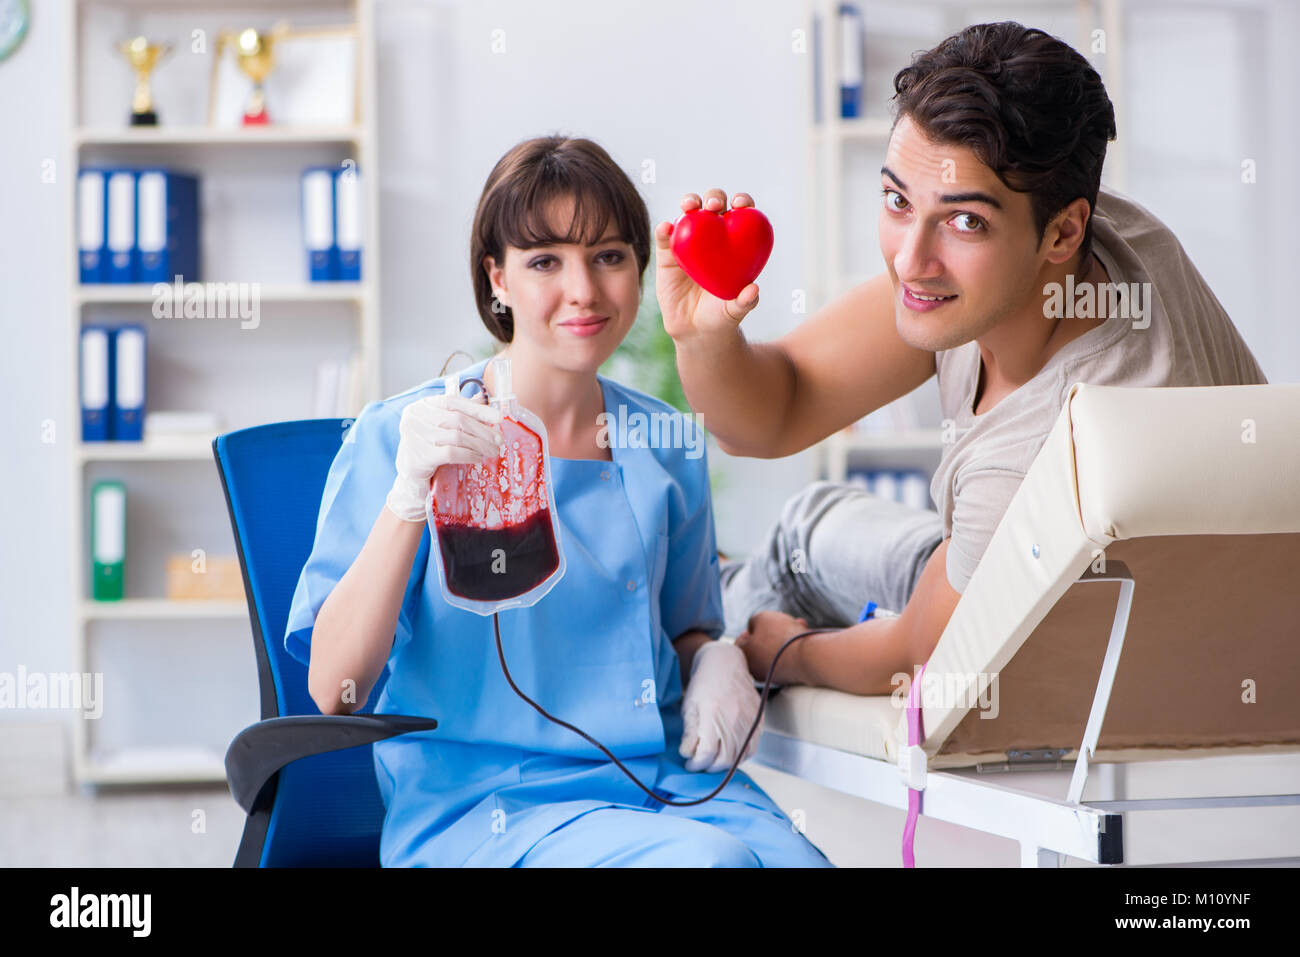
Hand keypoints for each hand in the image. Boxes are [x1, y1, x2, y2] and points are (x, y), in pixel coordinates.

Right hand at [385, 393, 504, 522]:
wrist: (410, 472)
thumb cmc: (428, 445)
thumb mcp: (441, 425)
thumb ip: (459, 411)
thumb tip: (483, 400)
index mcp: (422, 405)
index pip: (453, 402)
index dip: (478, 409)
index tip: (499, 418)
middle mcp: (414, 418)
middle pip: (457, 420)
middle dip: (482, 430)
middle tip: (499, 440)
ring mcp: (414, 437)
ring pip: (456, 437)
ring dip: (479, 444)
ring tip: (492, 451)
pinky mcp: (419, 457)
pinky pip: (451, 453)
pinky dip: (468, 455)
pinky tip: (478, 458)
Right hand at [655, 188, 761, 342]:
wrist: (694, 329)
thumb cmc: (720, 315)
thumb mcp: (735, 310)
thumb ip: (745, 302)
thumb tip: (753, 289)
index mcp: (734, 242)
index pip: (741, 214)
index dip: (742, 202)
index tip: (741, 205)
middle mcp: (711, 236)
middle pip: (713, 206)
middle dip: (714, 197)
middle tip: (713, 206)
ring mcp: (688, 242)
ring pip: (688, 213)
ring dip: (689, 202)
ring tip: (689, 206)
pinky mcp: (667, 253)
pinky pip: (664, 237)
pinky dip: (664, 229)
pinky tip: (666, 228)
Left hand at [679, 640, 762, 772]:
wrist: (726, 663)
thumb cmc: (704, 683)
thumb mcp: (690, 706)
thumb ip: (689, 732)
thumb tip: (688, 754)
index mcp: (713, 713)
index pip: (706, 752)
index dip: (696, 764)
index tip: (690, 764)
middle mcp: (734, 718)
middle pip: (725, 759)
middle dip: (709, 767)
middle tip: (700, 764)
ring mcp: (749, 720)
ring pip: (740, 757)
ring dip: (725, 764)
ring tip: (713, 760)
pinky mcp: (758, 720)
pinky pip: (752, 748)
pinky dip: (741, 756)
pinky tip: (730, 753)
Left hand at [734, 610, 816, 684]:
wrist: (807, 656)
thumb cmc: (781, 635)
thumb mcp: (762, 618)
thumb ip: (754, 621)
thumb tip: (753, 628)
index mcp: (744, 655)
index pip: (740, 642)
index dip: (749, 630)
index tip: (759, 624)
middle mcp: (755, 669)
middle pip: (761, 645)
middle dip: (773, 630)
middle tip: (783, 621)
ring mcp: (772, 674)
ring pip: (777, 650)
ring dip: (787, 636)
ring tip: (799, 623)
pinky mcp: (788, 677)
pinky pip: (788, 658)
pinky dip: (794, 646)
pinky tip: (805, 634)